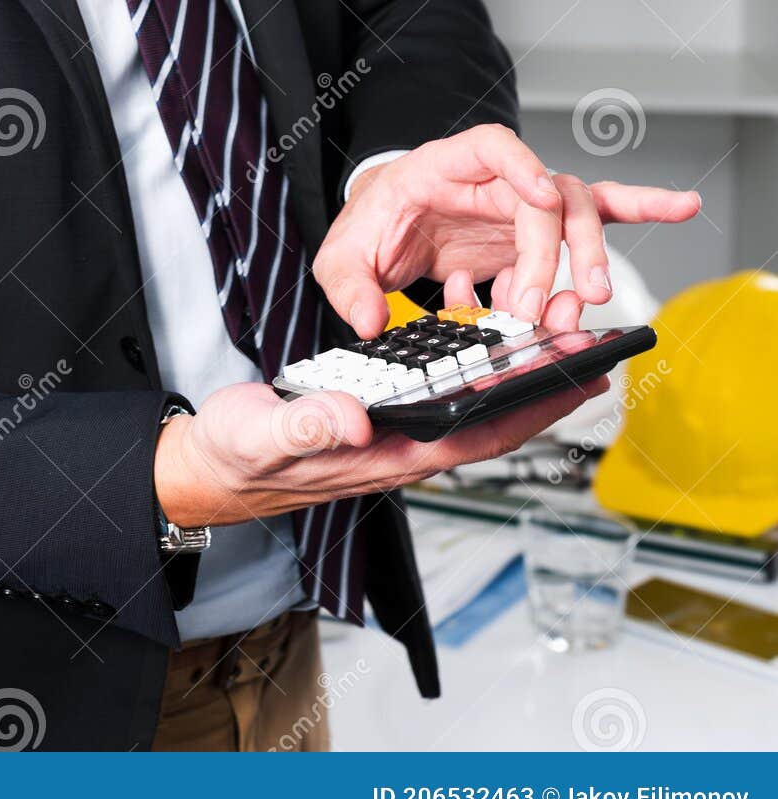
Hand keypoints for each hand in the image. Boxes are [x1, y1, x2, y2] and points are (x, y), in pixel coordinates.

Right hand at [153, 373, 609, 528]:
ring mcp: (392, 433)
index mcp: (386, 456)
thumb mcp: (266, 433)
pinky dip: (471, 366)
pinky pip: (439, 393)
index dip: (531, 410)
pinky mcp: (378, 415)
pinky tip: (481, 337)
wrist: (212, 463)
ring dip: (514, 374)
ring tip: (552, 335)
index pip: (476, 436)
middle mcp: (401, 447)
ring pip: (471, 406)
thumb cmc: (239, 454)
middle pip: (489, 420)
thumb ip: (310, 424)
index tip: (577, 381)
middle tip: (587, 346)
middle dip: (542, 387)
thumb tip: (358, 417)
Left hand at [314, 123, 700, 339]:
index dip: (520, 165)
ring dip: (586, 259)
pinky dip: (641, 209)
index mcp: (441, 168)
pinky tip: (682, 205)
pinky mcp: (537, 234)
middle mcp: (492, 180)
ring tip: (584, 303)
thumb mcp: (341, 255)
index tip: (537, 196)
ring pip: (575, 215)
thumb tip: (368, 321)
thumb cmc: (369, 229)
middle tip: (540, 306)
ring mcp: (520, 204)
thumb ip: (347, 285)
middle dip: (553, 252)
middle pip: (545, 197)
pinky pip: (597, 216)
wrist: (381, 229)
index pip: (491, 147)